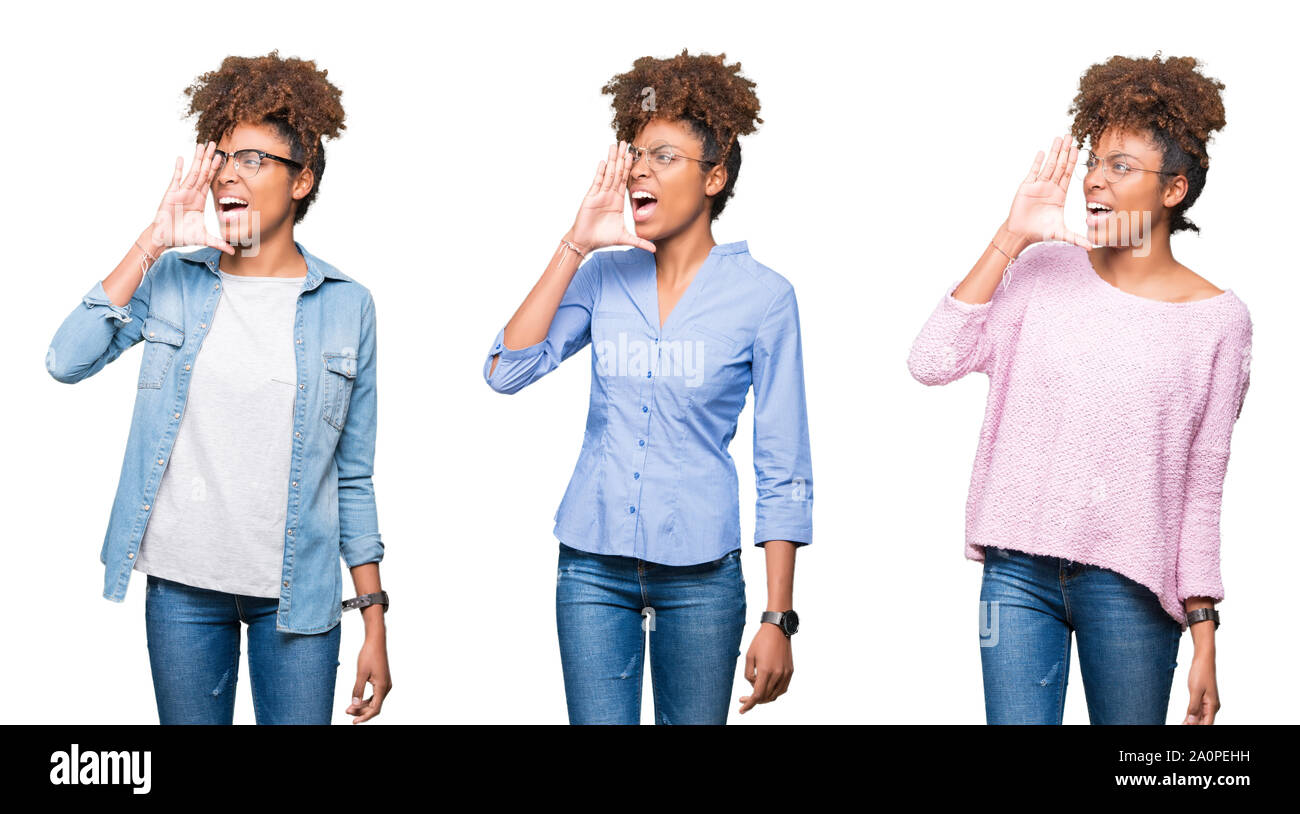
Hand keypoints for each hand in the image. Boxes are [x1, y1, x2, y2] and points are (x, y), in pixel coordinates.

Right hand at [151, 141, 233, 254]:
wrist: (164, 238)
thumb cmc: (181, 236)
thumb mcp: (204, 238)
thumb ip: (219, 242)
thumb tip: (233, 251)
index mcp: (199, 200)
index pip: (209, 181)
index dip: (215, 169)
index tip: (222, 157)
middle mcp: (191, 193)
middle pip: (202, 172)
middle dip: (208, 158)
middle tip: (214, 143)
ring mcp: (181, 192)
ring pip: (192, 172)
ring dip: (197, 159)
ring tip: (201, 145)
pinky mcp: (171, 194)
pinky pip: (176, 179)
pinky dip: (179, 169)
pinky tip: (181, 158)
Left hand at [346, 636, 390, 722]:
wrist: (376, 641)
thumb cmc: (369, 654)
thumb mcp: (360, 673)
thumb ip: (357, 690)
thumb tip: (354, 704)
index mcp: (383, 686)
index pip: (375, 708)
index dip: (364, 716)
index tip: (354, 721)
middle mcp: (386, 687)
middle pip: (375, 706)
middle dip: (361, 711)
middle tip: (347, 711)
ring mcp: (385, 683)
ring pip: (375, 701)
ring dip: (363, 706)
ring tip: (349, 707)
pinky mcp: (382, 680)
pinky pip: (375, 695)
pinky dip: (366, 699)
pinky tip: (356, 700)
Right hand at [569, 140, 654, 252]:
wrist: (586, 242)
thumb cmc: (602, 238)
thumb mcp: (625, 238)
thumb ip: (640, 241)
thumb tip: (654, 249)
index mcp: (617, 201)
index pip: (624, 180)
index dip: (629, 167)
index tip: (633, 154)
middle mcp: (609, 195)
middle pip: (617, 172)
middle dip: (621, 157)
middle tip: (625, 142)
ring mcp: (600, 194)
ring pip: (608, 173)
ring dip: (612, 159)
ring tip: (614, 145)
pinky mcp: (591, 197)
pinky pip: (598, 182)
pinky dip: (601, 172)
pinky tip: (605, 161)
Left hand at [738, 622, 792, 713]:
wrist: (777, 629)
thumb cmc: (760, 641)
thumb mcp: (748, 657)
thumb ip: (748, 674)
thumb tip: (753, 685)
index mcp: (766, 670)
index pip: (757, 695)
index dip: (749, 704)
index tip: (742, 709)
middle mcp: (777, 674)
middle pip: (765, 697)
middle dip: (754, 700)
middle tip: (744, 699)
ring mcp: (785, 673)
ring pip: (775, 695)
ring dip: (764, 697)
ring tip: (755, 692)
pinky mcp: (790, 671)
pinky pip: (782, 689)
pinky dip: (774, 692)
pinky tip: (767, 689)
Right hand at [1004, 135, 1091, 249]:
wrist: (1021, 234)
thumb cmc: (1039, 233)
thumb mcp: (1061, 234)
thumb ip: (1076, 238)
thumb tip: (1092, 247)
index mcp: (1059, 195)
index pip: (1068, 174)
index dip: (1074, 161)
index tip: (1079, 148)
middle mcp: (1050, 187)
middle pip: (1059, 165)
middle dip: (1065, 151)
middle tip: (1071, 136)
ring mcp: (1038, 186)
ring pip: (1048, 165)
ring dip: (1054, 152)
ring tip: (1059, 138)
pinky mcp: (1026, 187)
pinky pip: (1033, 172)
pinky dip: (1038, 162)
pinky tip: (1042, 152)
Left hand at [1184, 653, 1219, 723]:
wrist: (1203, 659)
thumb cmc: (1201, 672)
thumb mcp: (1195, 690)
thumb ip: (1193, 707)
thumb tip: (1192, 722)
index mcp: (1212, 705)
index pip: (1206, 724)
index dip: (1197, 727)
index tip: (1186, 728)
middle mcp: (1212, 706)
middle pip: (1203, 722)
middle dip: (1193, 725)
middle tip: (1180, 726)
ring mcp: (1208, 703)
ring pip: (1200, 717)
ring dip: (1191, 722)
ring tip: (1181, 725)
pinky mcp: (1203, 699)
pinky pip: (1198, 711)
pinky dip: (1191, 716)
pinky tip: (1185, 720)